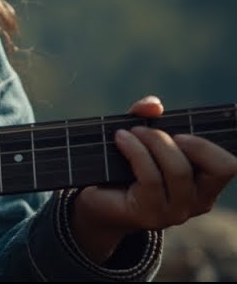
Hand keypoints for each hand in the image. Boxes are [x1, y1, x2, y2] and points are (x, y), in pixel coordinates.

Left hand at [71, 95, 236, 263]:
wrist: (96, 199)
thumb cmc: (125, 165)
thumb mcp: (139, 136)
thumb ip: (147, 116)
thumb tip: (155, 106)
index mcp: (204, 182)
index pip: (228, 166)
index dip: (207, 146)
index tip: (179, 134)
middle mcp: (197, 201)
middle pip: (211, 167)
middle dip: (175, 139)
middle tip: (143, 130)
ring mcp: (176, 212)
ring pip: (179, 171)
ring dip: (153, 142)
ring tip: (126, 133)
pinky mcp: (150, 216)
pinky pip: (151, 178)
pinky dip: (135, 151)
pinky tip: (120, 140)